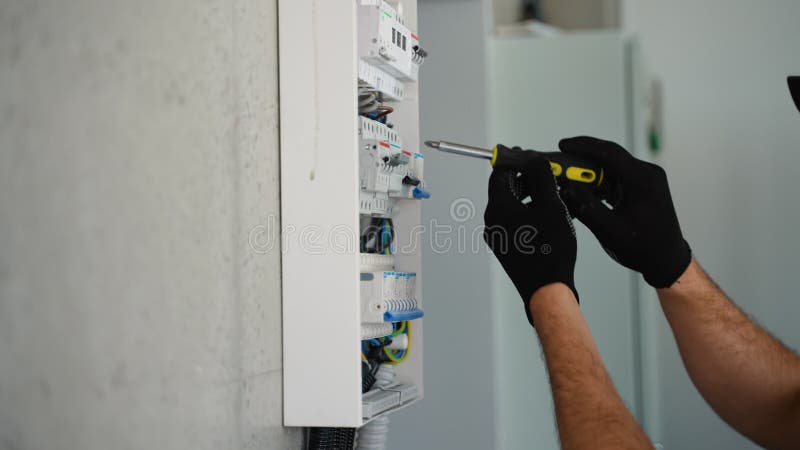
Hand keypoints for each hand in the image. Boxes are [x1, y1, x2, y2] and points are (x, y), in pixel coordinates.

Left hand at [483, 153, 577, 323]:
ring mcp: (498, 236)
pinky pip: (515, 220)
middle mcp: (493, 221)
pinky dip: (530, 211)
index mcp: (498, 208)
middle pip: (506, 188)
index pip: (499, 173)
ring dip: (531, 195)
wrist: (548, 290)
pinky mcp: (507, 246)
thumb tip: (534, 161)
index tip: (530, 156)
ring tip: (554, 194)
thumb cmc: (550, 251)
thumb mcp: (551, 205)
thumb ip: (541, 177)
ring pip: (512, 205)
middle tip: (547, 174)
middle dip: (527, 178)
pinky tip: (550, 214)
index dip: (516, 161)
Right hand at [559, 136, 690, 287]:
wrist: (666, 259)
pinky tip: (587, 188)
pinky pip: (618, 175)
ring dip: (592, 171)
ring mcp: (647, 178)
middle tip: (561, 163)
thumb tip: (566, 188)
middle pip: (610, 156)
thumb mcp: (609, 231)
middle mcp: (648, 174)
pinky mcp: (643, 185)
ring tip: (570, 179)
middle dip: (583, 158)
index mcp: (642, 180)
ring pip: (613, 166)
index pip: (609, 152)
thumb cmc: (643, 248)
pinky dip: (601, 180)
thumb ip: (586, 207)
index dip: (583, 146)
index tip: (562, 145)